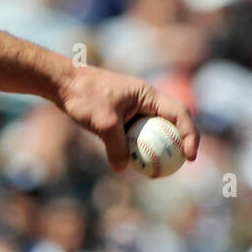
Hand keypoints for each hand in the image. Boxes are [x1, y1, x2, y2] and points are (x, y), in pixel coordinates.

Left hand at [55, 65, 199, 171]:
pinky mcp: (120, 116)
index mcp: (148, 95)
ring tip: (156, 169)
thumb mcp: (103, 122)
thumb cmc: (83, 95)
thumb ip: (116, 146)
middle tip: (179, 166)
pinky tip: (133, 162)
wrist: (60, 83)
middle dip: (178, 145)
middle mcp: (144, 100)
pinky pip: (135, 134)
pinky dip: (137, 147)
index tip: (189, 157)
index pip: (180, 114)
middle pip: (170, 124)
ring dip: (156, 148)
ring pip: (152, 131)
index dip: (191, 135)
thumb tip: (121, 168)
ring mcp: (132, 108)